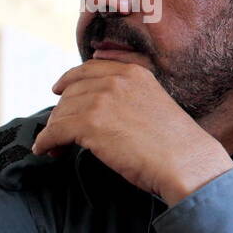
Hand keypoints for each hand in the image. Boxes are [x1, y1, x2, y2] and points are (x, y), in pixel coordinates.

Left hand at [31, 60, 232, 204]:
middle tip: (58, 133)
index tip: (58, 91)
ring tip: (54, 147)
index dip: (68, 80)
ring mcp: (102, 100)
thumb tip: (101, 110)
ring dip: (53, 131)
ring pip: (61, 113)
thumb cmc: (177, 145)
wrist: (186, 163)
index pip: (88, 69)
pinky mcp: (90, 124)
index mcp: (133, 73)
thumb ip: (129, 98)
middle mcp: (116, 81)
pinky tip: (45, 150)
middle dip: (61, 113)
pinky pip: (55, 131)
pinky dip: (45, 142)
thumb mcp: (155, 105)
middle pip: (71, 93)